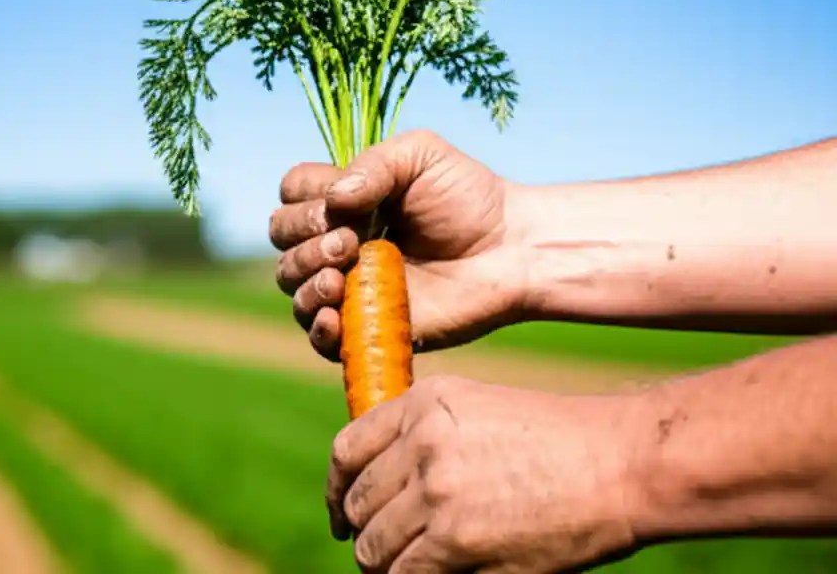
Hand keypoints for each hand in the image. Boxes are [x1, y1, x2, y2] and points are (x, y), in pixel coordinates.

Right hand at [269, 129, 526, 358]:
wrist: (512, 250)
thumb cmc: (467, 197)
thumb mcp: (421, 156)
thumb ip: (374, 164)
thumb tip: (334, 200)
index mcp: (343, 198)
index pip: (291, 192)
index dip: (303, 198)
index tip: (344, 203)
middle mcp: (337, 240)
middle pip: (283, 238)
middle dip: (304, 238)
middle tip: (351, 241)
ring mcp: (348, 286)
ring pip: (292, 285)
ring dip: (305, 278)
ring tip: (339, 277)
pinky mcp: (365, 328)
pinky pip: (319, 337)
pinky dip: (317, 326)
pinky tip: (334, 315)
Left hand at [327, 376, 641, 572]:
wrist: (620, 464)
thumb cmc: (560, 441)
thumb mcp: (478, 408)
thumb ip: (423, 432)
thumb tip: (378, 478)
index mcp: (422, 403)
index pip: (347, 451)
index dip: (338, 489)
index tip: (343, 513)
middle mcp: (420, 443)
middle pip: (358, 503)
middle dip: (364, 531)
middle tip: (380, 550)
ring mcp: (436, 493)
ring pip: (374, 548)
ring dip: (383, 565)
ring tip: (405, 571)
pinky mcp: (455, 541)